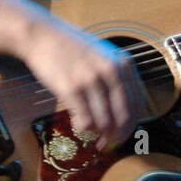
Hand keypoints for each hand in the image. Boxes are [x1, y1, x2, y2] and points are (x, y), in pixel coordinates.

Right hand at [20, 16, 147, 150]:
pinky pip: (85, 121)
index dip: (131, 126)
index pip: (138, 105)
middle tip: (107, 144)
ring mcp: (91, 80)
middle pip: (124, 117)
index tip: (123, 135)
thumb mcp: (104, 55)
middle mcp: (111, 72)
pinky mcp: (71, 89)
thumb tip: (124, 113)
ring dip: (99, 135)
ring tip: (91, 133)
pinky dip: (83, 128)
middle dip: (117, 136)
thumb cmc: (71, 48)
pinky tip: (77, 122)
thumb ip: (117, 78)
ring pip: (104, 122)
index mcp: (123, 64)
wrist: (42, 35)